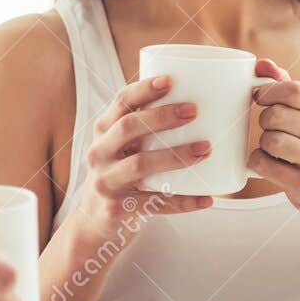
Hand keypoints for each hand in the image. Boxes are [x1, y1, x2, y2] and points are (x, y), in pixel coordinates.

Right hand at [69, 75, 213, 250]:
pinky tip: (206, 198)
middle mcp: (99, 153)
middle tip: (194, 110)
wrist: (93, 221)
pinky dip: (183, 202)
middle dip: (162, 116)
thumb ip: (145, 128)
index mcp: (103, 132)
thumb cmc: (120, 174)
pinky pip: (154, 204)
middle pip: (129, 127)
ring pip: (140, 164)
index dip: (144, 89)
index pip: (120, 102)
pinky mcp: (116, 209)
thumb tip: (196, 100)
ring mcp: (106, 182)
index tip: (171, 80)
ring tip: (206, 149)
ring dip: (176, 155)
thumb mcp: (121, 148)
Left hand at [249, 58, 299, 219]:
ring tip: (272, 147)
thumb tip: (261, 64)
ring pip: (271, 140)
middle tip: (269, 127)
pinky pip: (264, 164)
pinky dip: (257, 161)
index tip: (260, 98)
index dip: (268, 92)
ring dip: (262, 143)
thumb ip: (284, 84)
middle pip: (276, 115)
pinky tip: (268, 162)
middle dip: (263, 119)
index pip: (292, 90)